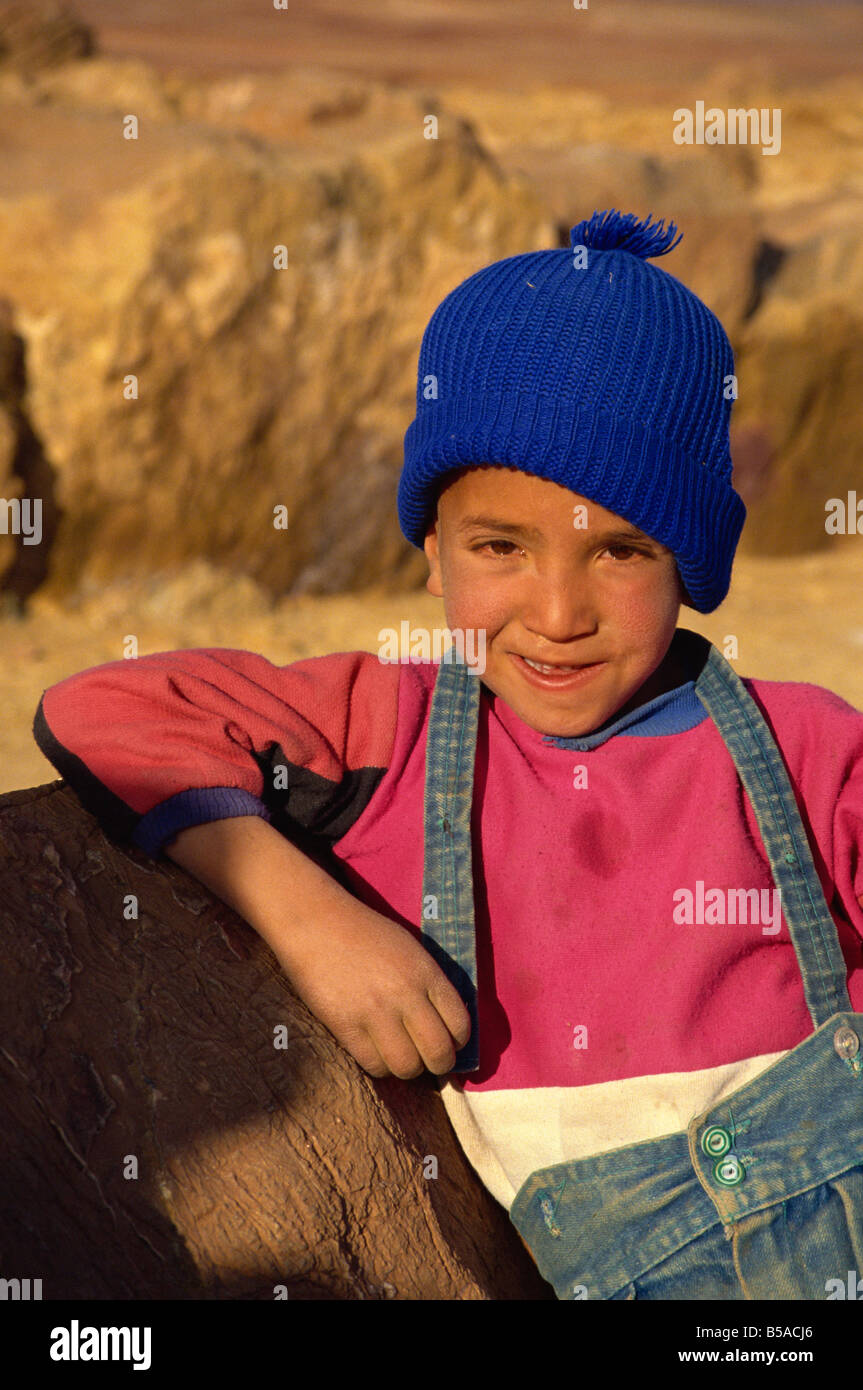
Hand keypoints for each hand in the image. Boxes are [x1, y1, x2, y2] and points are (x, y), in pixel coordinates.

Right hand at [271, 903, 471, 1079]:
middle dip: (439, 1064)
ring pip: (407, 1066)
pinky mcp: (345, 1025)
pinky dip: (379, 1065)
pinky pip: (374, 1064)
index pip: (460, 1025)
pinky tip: (375, 1051)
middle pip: (438, 1053)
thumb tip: (446, 1027)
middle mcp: (405, 993)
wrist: (315, 922)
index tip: (450, 1044)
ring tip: (399, 1056)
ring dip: (407, 1067)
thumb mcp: (409, 949)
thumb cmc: (364, 934)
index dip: (458, 1043)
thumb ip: (429, 984)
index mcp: (426, 972)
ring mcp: (375, 1011)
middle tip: (429, 1062)